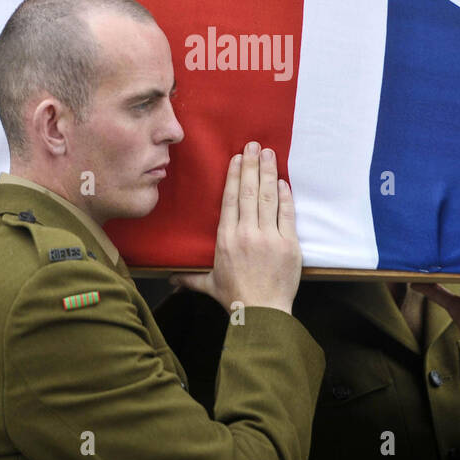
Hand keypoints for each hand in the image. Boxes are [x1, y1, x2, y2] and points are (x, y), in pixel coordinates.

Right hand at [170, 141, 300, 315]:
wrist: (262, 314)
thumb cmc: (235, 300)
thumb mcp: (209, 285)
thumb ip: (190, 278)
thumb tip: (170, 280)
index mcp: (225, 239)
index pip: (230, 200)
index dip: (234, 176)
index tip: (237, 158)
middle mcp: (245, 233)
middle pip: (248, 192)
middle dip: (251, 165)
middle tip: (254, 145)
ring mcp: (268, 237)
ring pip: (267, 198)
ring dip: (268, 173)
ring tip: (269, 153)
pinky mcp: (288, 244)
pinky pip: (286, 214)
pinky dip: (285, 196)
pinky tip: (282, 181)